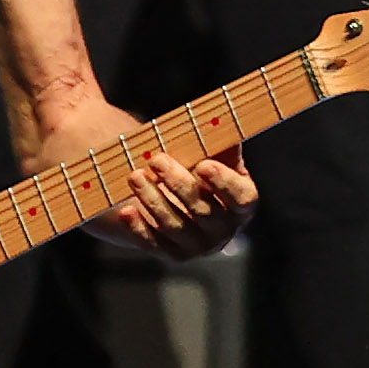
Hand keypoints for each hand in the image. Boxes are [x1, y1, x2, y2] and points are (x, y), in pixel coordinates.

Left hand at [91, 145, 257, 261]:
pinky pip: (155, 243)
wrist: (166, 188)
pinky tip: (126, 210)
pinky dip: (139, 228)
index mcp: (242, 203)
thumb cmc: (193, 162)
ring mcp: (198, 245)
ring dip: (155, 201)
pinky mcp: (171, 253)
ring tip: (135, 176)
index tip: (202, 165)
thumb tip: (221, 114)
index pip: (242, 198)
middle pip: (205, 212)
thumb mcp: (208, 147)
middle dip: (179, 184)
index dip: (224, 183)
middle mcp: (224, 229)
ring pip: (177, 228)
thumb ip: (218, 134)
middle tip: (156, 159)